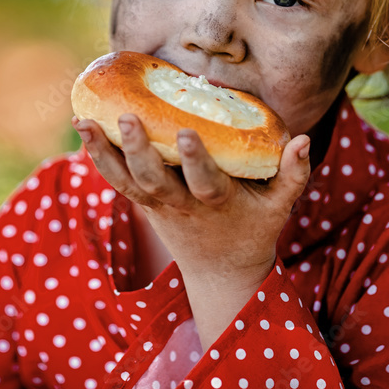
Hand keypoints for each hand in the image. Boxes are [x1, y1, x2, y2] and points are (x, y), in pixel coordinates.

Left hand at [73, 113, 311, 294]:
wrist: (220, 271)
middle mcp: (181, 205)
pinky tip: (84, 127)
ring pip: (126, 181)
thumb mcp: (279, 206)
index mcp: (217, 203)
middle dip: (139, 150)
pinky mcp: (142, 203)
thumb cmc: (254, 227)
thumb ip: (293, 173)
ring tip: (84, 122)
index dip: (194, 161)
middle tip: (128, 117)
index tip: (186, 133)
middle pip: (154, 180)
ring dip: (104, 152)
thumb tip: (305, 139)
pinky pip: (116, 181)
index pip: (204, 182)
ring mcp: (157, 206)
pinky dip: (98, 157)